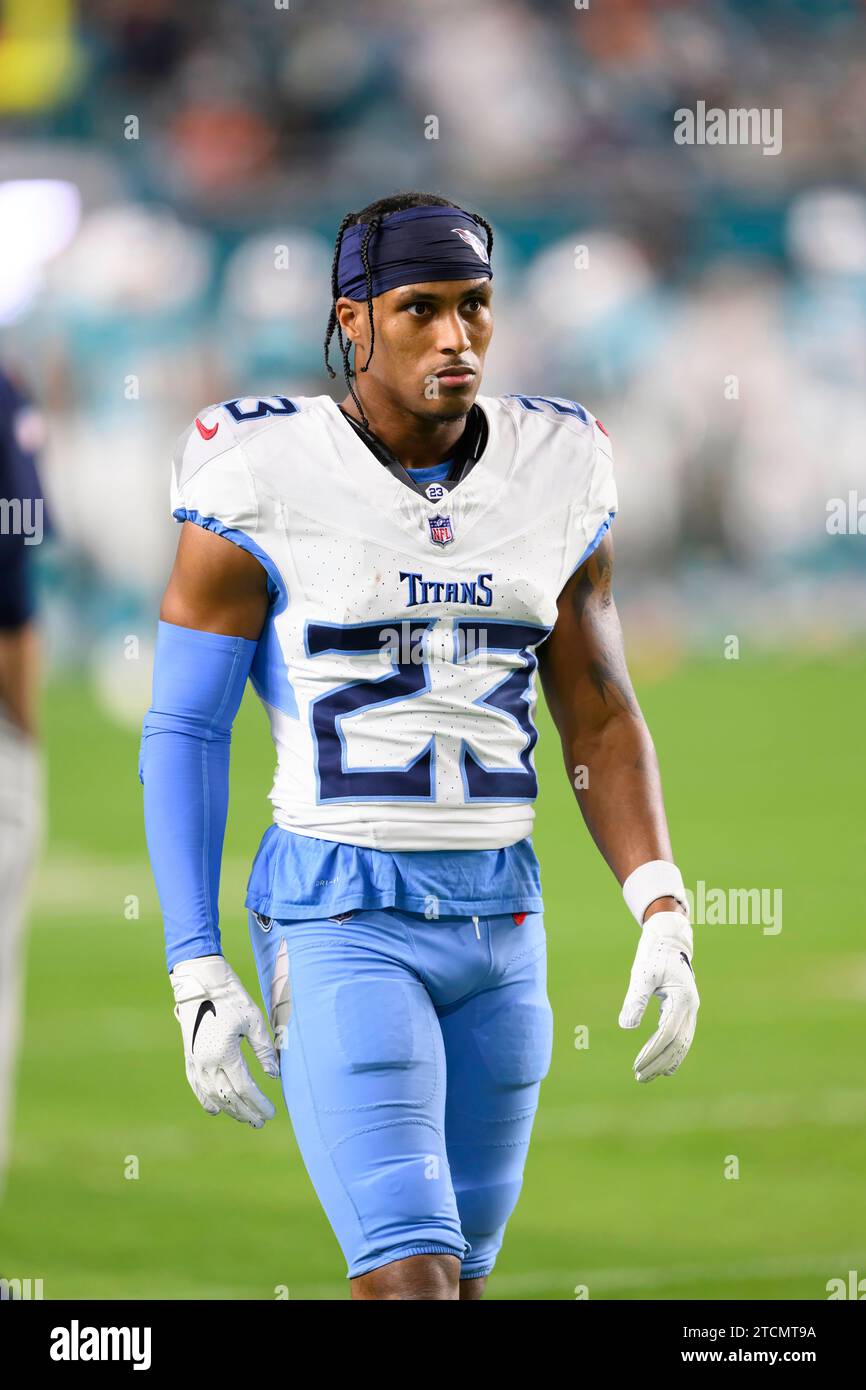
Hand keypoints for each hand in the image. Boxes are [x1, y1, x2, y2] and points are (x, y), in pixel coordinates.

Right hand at [170, 954, 279, 1125]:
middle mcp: (207, 1062)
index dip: (258, 1103)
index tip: (270, 1112)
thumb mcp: (253, 1020)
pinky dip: (206, 1100)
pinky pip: (196, 1086)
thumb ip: (264, 1050)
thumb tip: (274, 1075)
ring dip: (229, 1109)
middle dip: (246, 1111)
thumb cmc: (231, 998)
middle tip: (261, 1121)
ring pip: (212, 1095)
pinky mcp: (189, 1057)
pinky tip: (215, 1110)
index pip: (244, 1088)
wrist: (201, 982)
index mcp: (225, 1053)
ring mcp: (195, 1061)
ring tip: (244, 1118)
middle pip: (228, 1097)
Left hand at [618, 910, 698, 1081]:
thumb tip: (627, 1026)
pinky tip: (664, 1068)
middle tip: (638, 1077)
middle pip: (677, 1044)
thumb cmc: (654, 955)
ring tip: (647, 1076)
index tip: (637, 1065)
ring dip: (666, 1062)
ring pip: (682, 1044)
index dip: (652, 1052)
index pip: (667, 1034)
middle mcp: (691, 1008)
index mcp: (682, 999)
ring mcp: (691, 1010)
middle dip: (658, 1062)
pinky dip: (674, 1054)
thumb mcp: (642, 974)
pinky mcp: (685, 1011)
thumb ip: (636, 999)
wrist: (669, 941)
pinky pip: (682, 1038)